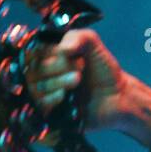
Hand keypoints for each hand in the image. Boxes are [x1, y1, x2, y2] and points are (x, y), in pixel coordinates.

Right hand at [23, 29, 150, 137]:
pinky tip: (64, 95)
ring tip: (78, 78)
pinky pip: (39, 107)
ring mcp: (43, 95)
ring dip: (58, 81)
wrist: (118, 96)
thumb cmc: (102, 68)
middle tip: (81, 65)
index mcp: (46, 57)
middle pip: (34, 69)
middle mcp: (41, 75)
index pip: (32, 51)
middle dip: (58, 65)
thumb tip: (63, 49)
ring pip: (36, 87)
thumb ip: (78, 37)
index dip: (48, 51)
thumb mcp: (92, 44)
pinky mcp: (48, 113)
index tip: (68, 52)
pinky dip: (51, 99)